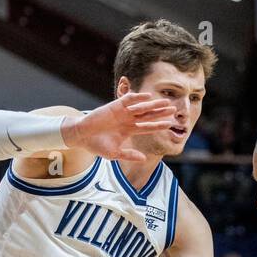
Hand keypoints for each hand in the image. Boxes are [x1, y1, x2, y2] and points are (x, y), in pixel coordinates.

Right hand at [61, 91, 176, 163]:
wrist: (81, 136)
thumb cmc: (97, 145)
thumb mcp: (115, 154)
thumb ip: (129, 154)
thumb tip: (144, 159)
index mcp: (129, 130)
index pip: (148, 127)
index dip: (159, 125)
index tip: (171, 124)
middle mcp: (128, 120)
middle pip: (148, 115)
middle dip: (161, 113)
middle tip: (175, 110)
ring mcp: (122, 112)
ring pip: (142, 107)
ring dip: (154, 104)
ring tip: (166, 102)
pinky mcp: (114, 105)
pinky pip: (128, 100)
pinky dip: (137, 98)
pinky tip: (148, 96)